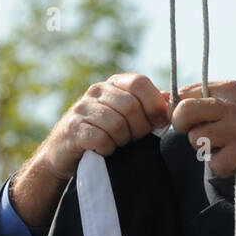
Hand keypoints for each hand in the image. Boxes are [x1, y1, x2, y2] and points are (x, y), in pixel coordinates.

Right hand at [35, 73, 170, 178]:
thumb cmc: (104, 134)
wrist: (65, 153)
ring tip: (117, 144)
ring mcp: (82, 109)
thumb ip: (147, 107)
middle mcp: (96, 91)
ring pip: (117, 124)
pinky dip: (107, 149)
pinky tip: (104, 150)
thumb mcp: (126, 117)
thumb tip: (170, 99)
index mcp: (114, 84)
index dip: (154, 104)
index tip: (159, 123)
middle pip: (131, 106)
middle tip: (134, 139)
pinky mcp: (73, 129)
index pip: (140, 82)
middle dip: (139, 129)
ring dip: (122, 141)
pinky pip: (101, 138)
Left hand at [170, 80, 235, 195]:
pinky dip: (223, 168)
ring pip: (197, 141)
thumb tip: (175, 99)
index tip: (190, 121)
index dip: (180, 109)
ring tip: (226, 149)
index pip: (186, 93)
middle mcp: (232, 105)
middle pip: (183, 113)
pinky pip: (215, 164)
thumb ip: (218, 99)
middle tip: (198, 136)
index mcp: (230, 88)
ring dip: (207, 150)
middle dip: (182, 127)